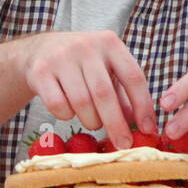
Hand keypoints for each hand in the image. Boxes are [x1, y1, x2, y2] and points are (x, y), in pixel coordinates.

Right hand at [16, 30, 156, 147]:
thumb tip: (140, 126)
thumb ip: (123, 94)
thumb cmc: (81, 63)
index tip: (148, 129)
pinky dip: (66, 115)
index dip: (143, 106)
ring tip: (93, 122)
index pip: (133, 77)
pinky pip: (58, 105)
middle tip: (123, 144)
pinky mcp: (40, 72)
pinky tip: (69, 110)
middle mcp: (86, 46)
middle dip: (116, 124)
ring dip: (91, 121)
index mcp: (109, 43)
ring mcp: (61, 57)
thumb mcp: (105, 69)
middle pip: (105, 93)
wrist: (39, 49)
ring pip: (81, 102)